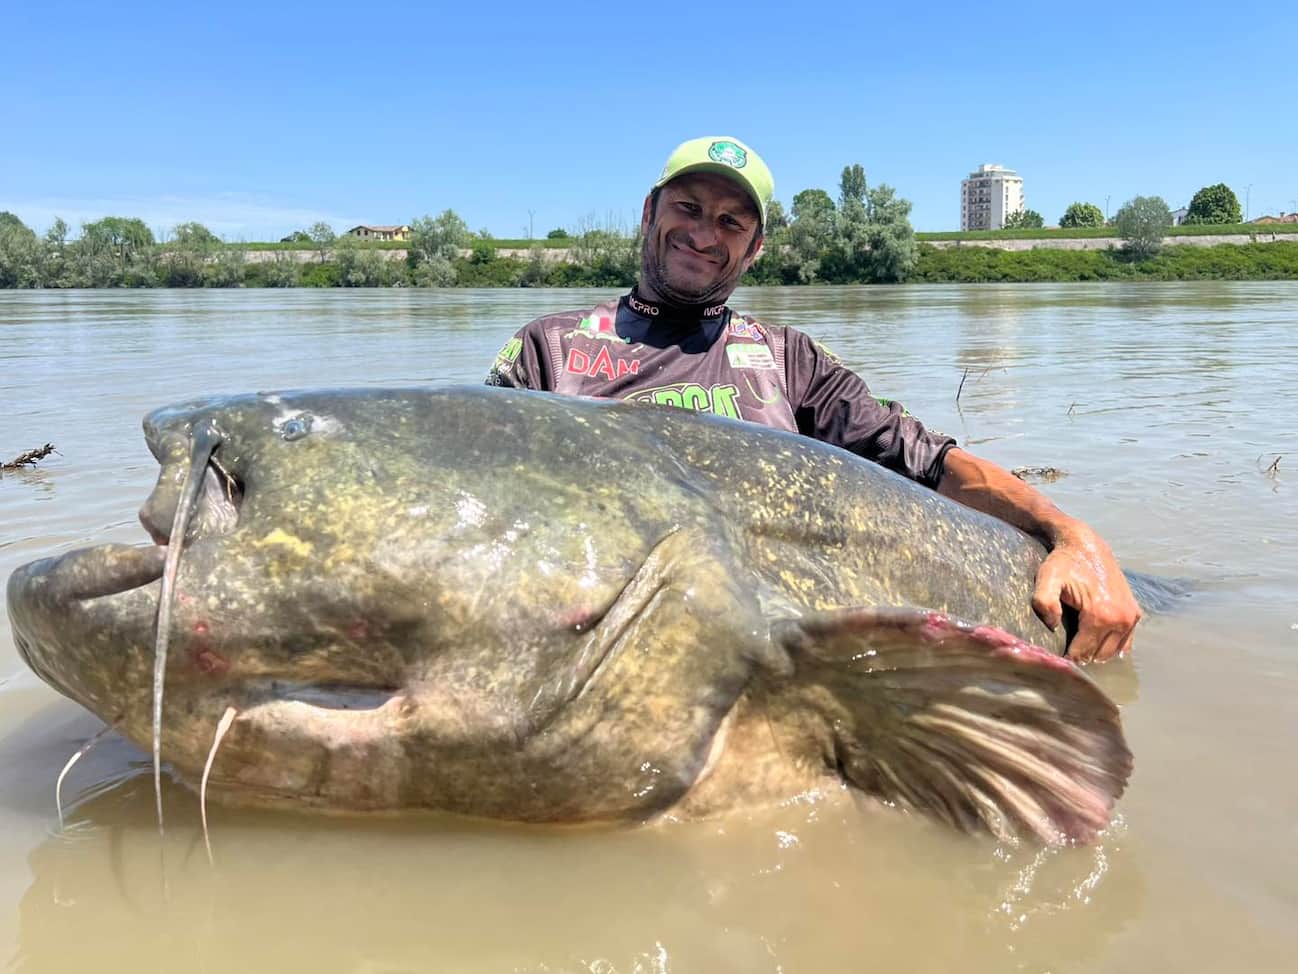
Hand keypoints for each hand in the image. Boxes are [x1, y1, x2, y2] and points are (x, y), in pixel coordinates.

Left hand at [1032, 528, 1141, 662]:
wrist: (1086, 545)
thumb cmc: (1063, 563)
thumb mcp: (1047, 578)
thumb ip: (1043, 601)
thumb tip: (1053, 625)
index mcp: (1101, 615)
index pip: (1082, 653)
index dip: (1066, 656)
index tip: (1054, 653)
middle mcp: (1122, 619)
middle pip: (1097, 655)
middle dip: (1080, 655)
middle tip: (1064, 647)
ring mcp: (1132, 617)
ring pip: (1111, 651)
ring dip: (1095, 651)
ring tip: (1077, 643)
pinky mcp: (1136, 613)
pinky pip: (1125, 642)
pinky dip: (1110, 645)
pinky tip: (1094, 639)